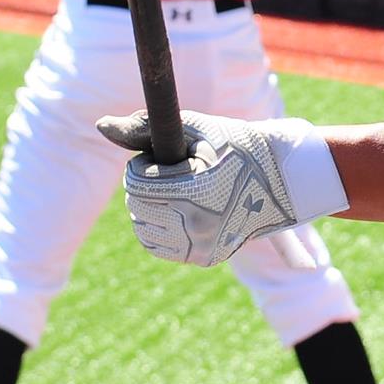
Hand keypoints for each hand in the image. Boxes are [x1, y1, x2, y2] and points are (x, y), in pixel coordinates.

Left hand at [96, 109, 347, 266]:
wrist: (282, 181)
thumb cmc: (237, 145)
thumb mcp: (196, 128)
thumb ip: (145, 125)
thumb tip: (100, 125)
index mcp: (196, 190)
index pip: (137, 182)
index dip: (144, 164)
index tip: (162, 157)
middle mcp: (198, 225)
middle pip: (136, 205)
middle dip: (145, 185)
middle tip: (171, 172)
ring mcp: (201, 246)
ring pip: (143, 228)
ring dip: (148, 206)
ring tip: (175, 190)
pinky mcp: (204, 258)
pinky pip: (159, 246)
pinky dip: (159, 227)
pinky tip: (178, 210)